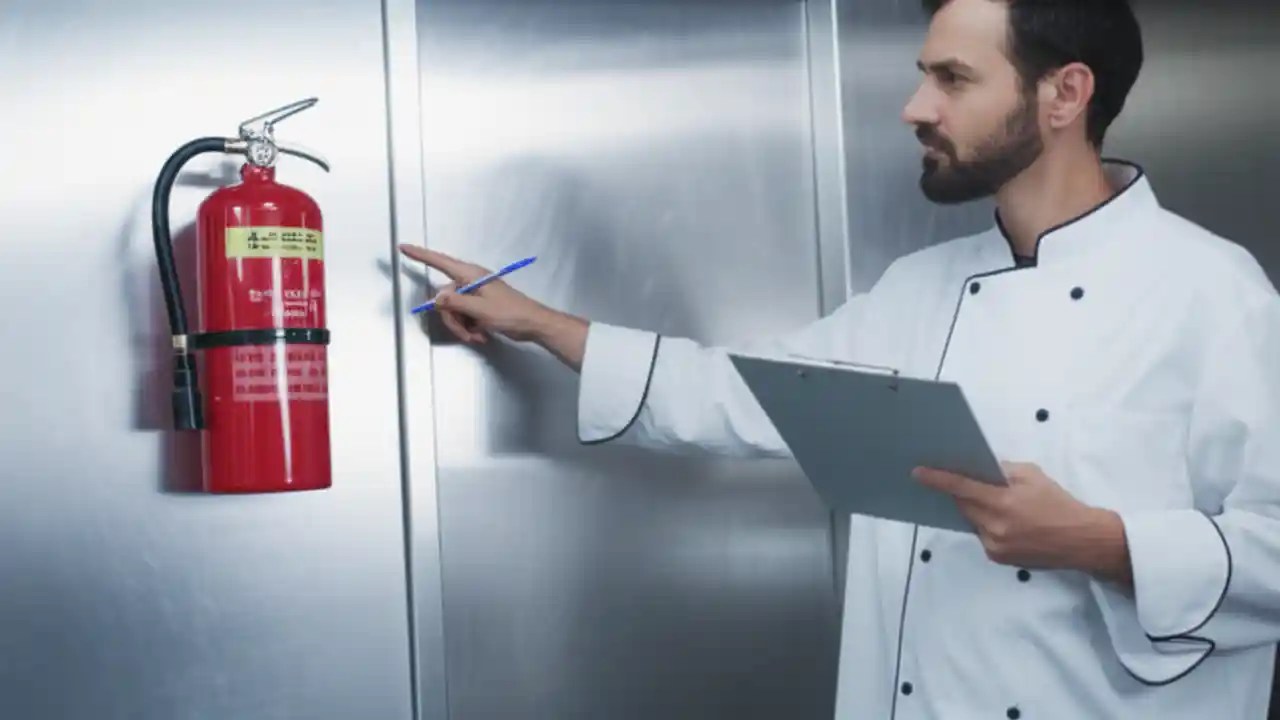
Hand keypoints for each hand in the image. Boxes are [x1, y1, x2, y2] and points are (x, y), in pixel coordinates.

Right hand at [398, 244, 590, 369]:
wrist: (533, 325)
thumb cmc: (511, 314)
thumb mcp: (481, 310)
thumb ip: (456, 303)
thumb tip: (435, 299)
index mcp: (471, 275)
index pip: (440, 262)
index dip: (421, 255)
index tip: (403, 248)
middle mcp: (470, 282)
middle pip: (445, 298)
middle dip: (452, 319)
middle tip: (466, 334)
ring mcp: (475, 295)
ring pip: (453, 311)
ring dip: (462, 327)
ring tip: (477, 336)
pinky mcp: (479, 306)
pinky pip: (464, 316)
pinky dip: (469, 328)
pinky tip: (481, 335)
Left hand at [913, 462, 1131, 585]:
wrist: (1082, 540)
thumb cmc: (1059, 503)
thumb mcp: (1032, 475)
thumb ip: (1002, 471)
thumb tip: (978, 468)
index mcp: (1003, 502)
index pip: (961, 487)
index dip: (937, 479)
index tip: (917, 473)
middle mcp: (994, 526)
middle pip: (963, 505)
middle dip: (960, 493)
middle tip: (958, 480)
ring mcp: (994, 545)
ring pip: (971, 521)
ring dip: (975, 510)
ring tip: (991, 502)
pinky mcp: (998, 558)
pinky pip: (982, 535)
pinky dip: (985, 525)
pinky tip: (1001, 520)